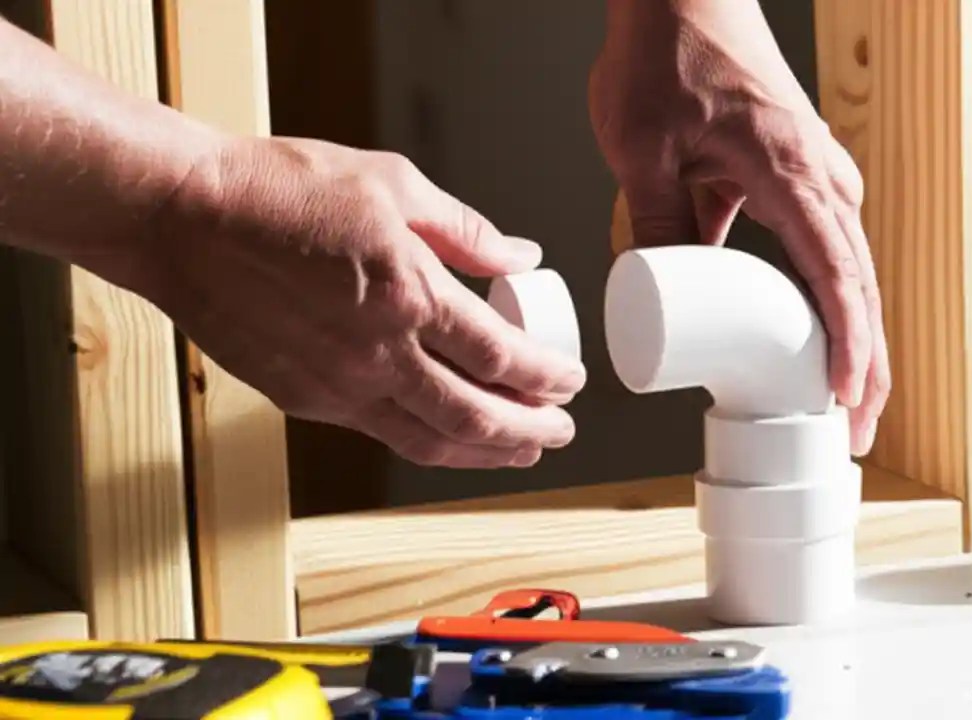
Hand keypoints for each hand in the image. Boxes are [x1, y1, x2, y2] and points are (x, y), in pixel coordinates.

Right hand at [147, 136, 586, 467]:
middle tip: (561, 430)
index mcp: (411, 295)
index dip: (547, 376)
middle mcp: (379, 354)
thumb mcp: (392, 184)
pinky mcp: (303, 399)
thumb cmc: (278, 191)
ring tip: (519, 451)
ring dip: (485, 453)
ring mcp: (338, 386)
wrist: (181, 218)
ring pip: (430, 441)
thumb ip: (465, 229)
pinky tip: (444, 433)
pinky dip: (425, 441)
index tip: (570, 379)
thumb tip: (521, 256)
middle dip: (531, 429)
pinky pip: (380, 433)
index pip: (502, 357)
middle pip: (477, 416)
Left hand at [588, 0, 888, 454]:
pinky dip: (830, 305)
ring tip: (842, 407)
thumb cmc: (668, 56)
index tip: (842, 403)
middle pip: (861, 290)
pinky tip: (816, 346)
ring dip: (853, 342)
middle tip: (849, 434)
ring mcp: (821, 177)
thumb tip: (663, 303)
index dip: (846, 350)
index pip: (837, 279)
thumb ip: (657, 225)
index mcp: (791, 174)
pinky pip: (829, 252)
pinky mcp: (804, 177)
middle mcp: (823, 179)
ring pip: (851, 275)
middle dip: (862, 369)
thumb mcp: (642, 150)